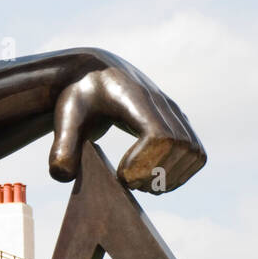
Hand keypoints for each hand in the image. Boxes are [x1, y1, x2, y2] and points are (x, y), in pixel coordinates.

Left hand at [49, 62, 205, 192]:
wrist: (95, 74)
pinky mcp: (179, 122)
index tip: (121, 175)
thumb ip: (61, 145)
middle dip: (156, 174)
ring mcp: (174, 112)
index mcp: (133, 97)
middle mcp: (160, 102)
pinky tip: (154, 179)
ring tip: (141, 184)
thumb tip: (62, 176)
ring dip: (171, 177)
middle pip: (179, 147)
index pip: (158, 134)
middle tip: (128, 184)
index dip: (146, 162)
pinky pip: (196, 153)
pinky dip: (182, 173)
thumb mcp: (64, 117)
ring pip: (193, 152)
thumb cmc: (79, 96)